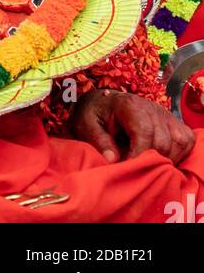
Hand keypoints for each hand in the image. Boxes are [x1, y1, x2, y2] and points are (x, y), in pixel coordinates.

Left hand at [70, 89, 194, 165]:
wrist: (102, 102)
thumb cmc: (94, 114)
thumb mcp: (86, 123)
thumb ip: (99, 140)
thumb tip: (113, 160)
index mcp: (128, 104)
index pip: (144, 132)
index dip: (139, 155)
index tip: (128, 168)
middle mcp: (150, 107)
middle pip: (162, 141)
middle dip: (150, 161)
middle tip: (135, 169)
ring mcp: (164, 114)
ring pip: (177, 142)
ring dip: (165, 160)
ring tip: (147, 165)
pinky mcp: (172, 122)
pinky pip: (186, 140)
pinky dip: (179, 153)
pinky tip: (161, 159)